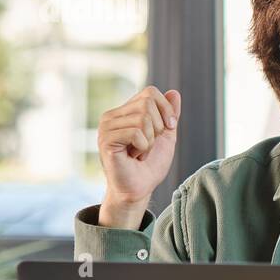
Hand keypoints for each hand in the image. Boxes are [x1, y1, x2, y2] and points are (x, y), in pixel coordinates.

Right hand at [97, 86, 180, 224]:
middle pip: (148, 104)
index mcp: (125, 111)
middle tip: (148, 145)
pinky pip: (136, 133)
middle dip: (158, 128)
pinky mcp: (106, 140)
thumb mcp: (166, 135)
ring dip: (150, 140)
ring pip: (143, 119)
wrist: (140, 187)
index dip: (165, 110)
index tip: (168, 127)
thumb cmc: (151, 164)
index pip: (150, 92)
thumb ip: (169, 114)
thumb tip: (174, 92)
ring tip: (139, 152)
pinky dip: (143, 148)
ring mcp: (106, 127)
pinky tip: (133, 156)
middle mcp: (112, 115)